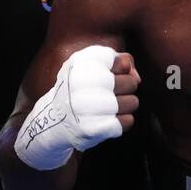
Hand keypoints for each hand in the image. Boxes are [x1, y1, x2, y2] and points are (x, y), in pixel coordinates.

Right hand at [15, 46, 139, 170]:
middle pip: (131, 83)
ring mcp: (87, 107)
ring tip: (111, 106)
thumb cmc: (80, 88)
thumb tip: (136, 77)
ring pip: (133, 103)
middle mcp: (81, 84)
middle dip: (126, 88)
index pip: (123, 62)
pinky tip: (109, 119)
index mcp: (81, 64)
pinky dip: (123, 121)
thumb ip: (120, 61)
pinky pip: (127, 122)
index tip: (110, 74)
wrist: (54, 119)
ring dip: (126, 106)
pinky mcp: (93, 128)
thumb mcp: (92, 65)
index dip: (121, 70)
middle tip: (111, 93)